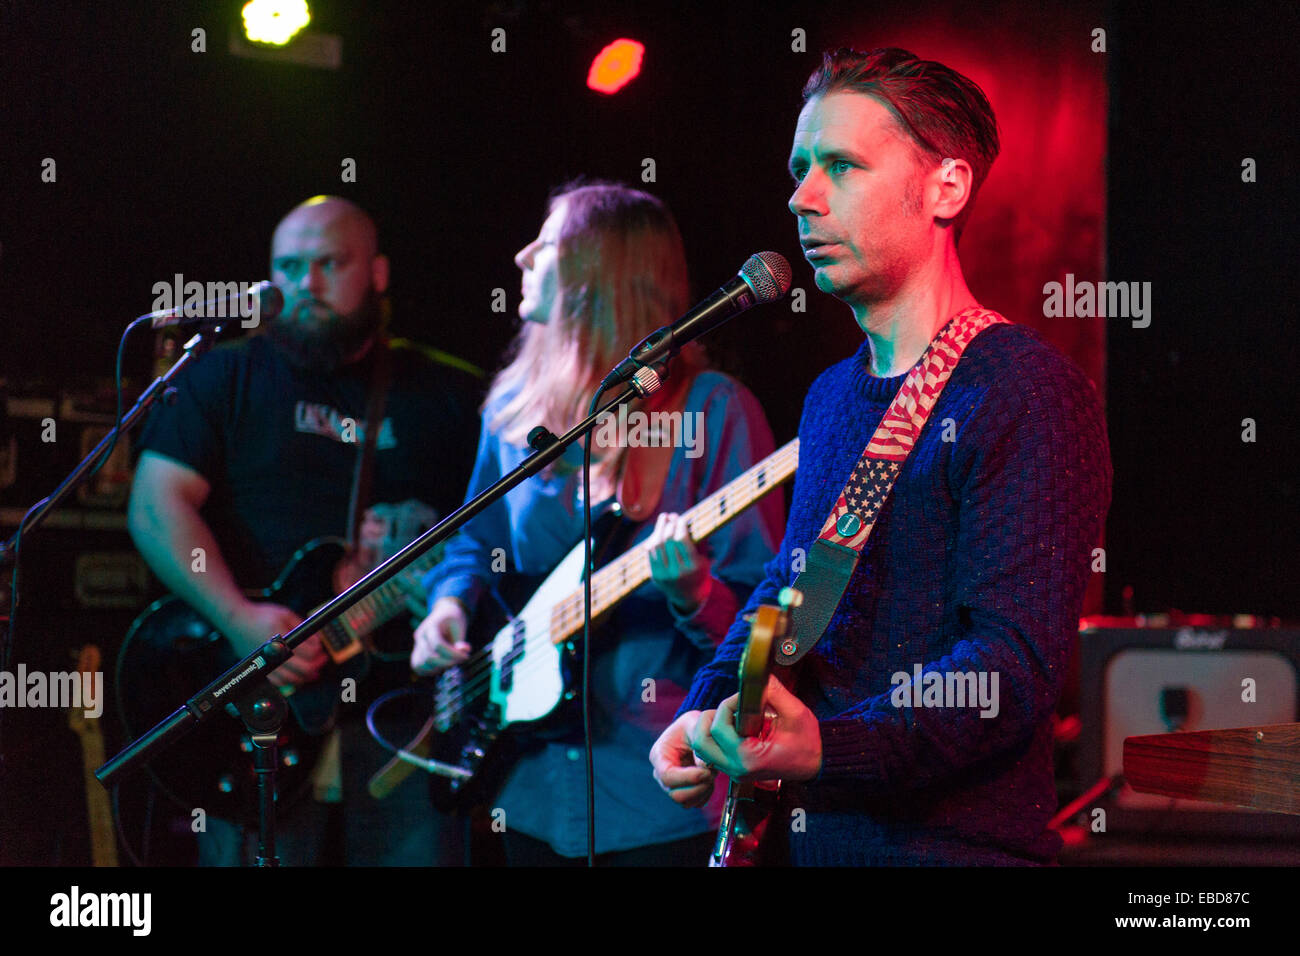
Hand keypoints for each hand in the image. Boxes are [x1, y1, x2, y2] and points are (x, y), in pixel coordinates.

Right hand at [225, 601, 327, 687]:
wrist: (236, 621)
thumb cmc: (260, 616)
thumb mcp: (285, 614)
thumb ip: (302, 627)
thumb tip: (316, 640)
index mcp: (282, 640)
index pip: (309, 652)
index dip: (319, 651)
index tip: (321, 649)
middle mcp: (274, 654)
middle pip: (303, 669)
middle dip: (316, 666)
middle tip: (321, 661)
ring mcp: (266, 663)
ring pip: (292, 679)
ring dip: (305, 676)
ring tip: (312, 671)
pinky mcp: (260, 668)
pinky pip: (278, 682)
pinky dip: (290, 681)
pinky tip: (296, 675)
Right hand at [411, 596, 469, 674]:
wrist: (444, 614)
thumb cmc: (454, 620)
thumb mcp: (460, 627)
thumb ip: (460, 642)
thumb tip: (462, 653)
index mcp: (430, 626)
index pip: (438, 645)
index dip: (453, 654)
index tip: (466, 656)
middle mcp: (420, 636)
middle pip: (429, 658)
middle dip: (447, 663)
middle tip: (460, 659)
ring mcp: (416, 645)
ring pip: (420, 665)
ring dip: (438, 668)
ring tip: (450, 662)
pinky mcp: (417, 653)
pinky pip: (418, 667)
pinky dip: (430, 671)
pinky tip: (442, 666)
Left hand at [646, 512, 711, 613]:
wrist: (688, 596)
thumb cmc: (698, 571)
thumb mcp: (704, 559)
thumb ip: (697, 541)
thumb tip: (683, 519)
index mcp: (693, 566)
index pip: (681, 539)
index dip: (679, 525)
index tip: (680, 517)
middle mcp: (677, 571)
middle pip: (667, 540)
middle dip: (669, 524)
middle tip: (671, 515)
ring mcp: (664, 575)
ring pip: (656, 544)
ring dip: (659, 528)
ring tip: (663, 518)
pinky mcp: (654, 576)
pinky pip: (650, 552)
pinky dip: (652, 539)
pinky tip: (657, 532)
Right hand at [650, 711, 717, 807]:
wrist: (694, 731)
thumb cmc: (692, 725)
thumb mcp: (694, 724)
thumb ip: (699, 743)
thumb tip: (704, 767)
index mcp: (659, 755)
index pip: (667, 776)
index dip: (688, 778)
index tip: (706, 772)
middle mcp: (660, 774)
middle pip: (675, 794)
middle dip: (697, 787)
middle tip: (711, 774)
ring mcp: (671, 785)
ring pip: (685, 802)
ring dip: (702, 792)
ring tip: (712, 774)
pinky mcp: (683, 791)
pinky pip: (694, 803)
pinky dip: (705, 795)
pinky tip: (709, 780)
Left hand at [687, 675, 822, 781]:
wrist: (815, 765)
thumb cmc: (807, 743)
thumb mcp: (796, 713)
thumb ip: (775, 692)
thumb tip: (759, 674)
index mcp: (749, 757)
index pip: (719, 728)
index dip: (727, 705)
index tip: (741, 697)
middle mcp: (737, 769)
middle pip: (701, 742)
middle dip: (710, 719)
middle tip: (728, 708)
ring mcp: (734, 772)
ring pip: (703, 748)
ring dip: (711, 728)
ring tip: (731, 716)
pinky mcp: (735, 770)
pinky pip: (713, 752)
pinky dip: (717, 736)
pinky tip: (736, 726)